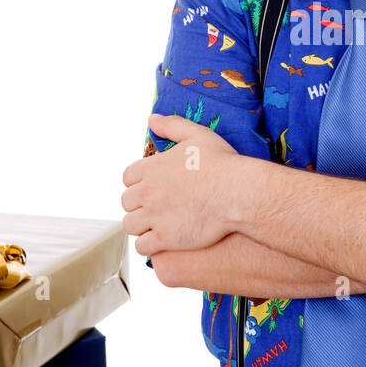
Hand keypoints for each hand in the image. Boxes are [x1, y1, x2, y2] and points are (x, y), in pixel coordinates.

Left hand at [123, 113, 245, 254]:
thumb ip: (172, 125)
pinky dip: (148, 245)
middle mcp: (148, 192)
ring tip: (155, 225)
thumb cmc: (222, 164)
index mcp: (151, 168)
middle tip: (155, 207)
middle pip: (127, 202)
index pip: (128, 177)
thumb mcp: (197, 135)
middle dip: (138, 204)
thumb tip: (152, 119)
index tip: (152, 187)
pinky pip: (143, 246)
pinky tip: (161, 241)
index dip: (138, 182)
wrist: (238, 193)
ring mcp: (155, 216)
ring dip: (140, 225)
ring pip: (130, 225)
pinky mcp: (166, 238)